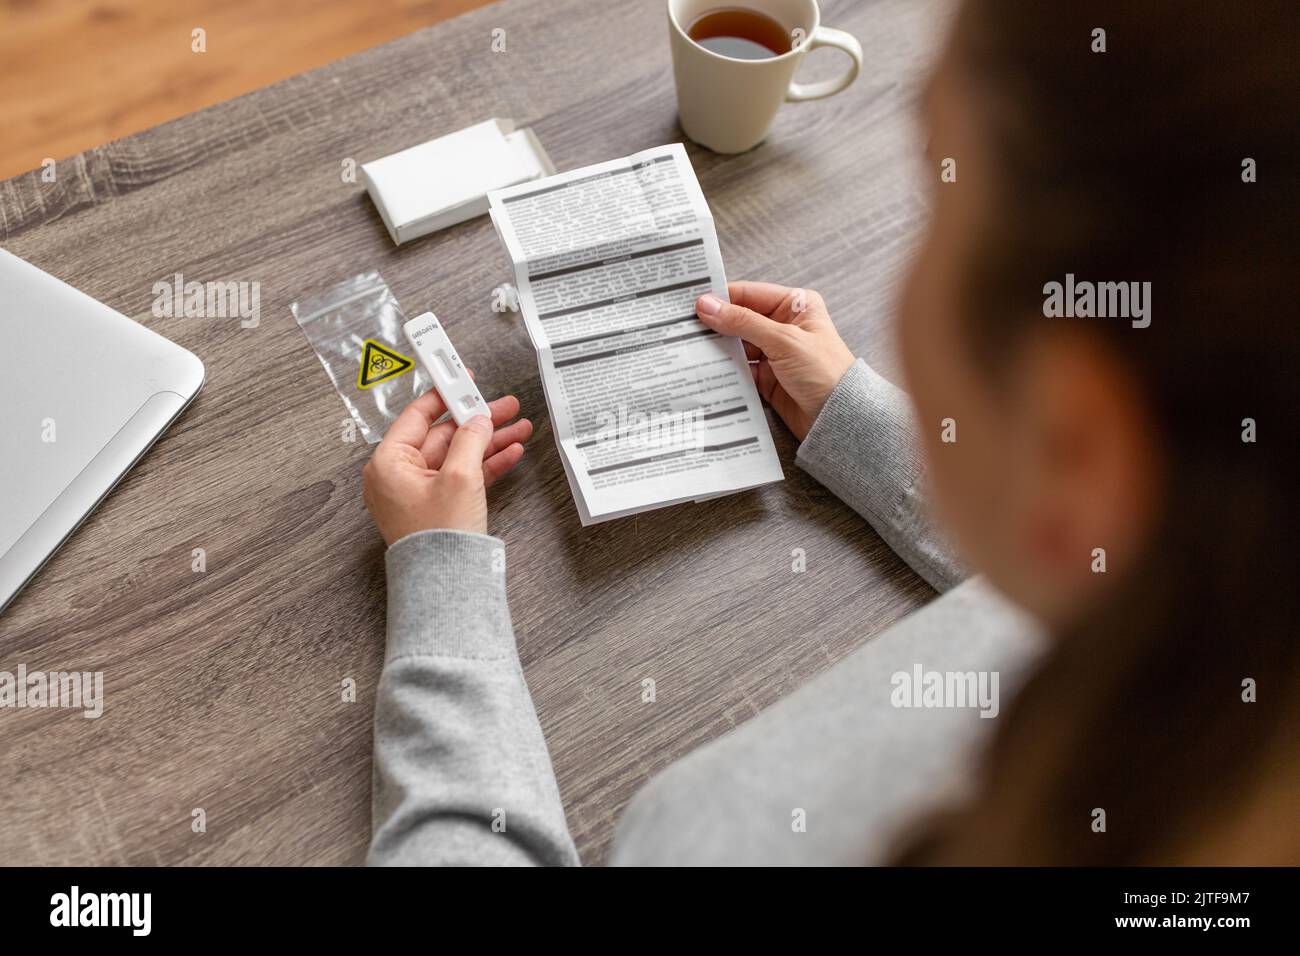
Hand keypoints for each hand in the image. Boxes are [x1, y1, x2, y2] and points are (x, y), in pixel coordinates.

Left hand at [363, 387, 532, 544]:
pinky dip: (485, 465)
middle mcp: (399, 475)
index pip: (418, 416)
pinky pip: (462, 477)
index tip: (462, 380)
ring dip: (489, 442)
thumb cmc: (438, 537)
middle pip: (443, 436)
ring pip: (458, 456)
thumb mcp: (459, 477)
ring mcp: (419, 492)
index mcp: (389, 463)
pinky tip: (509, 453)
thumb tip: (477, 420)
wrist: (446, 583)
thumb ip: (470, 440)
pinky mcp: (437, 507)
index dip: (444, 395)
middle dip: (478, 422)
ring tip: (518, 429)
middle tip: (504, 407)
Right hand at [696, 282, 854, 439]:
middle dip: (714, 325)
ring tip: (687, 348)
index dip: (721, 298)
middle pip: (739, 319)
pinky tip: (703, 369)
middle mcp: (783, 327)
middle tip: (681, 327)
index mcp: (795, 306)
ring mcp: (773, 353)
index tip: (691, 304)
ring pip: (736, 345)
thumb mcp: (783, 340)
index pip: (749, 295)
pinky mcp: (766, 378)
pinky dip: (722, 370)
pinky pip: (738, 369)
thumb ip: (743, 322)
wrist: (839, 417)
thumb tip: (707, 305)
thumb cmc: (825, 372)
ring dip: (716, 349)